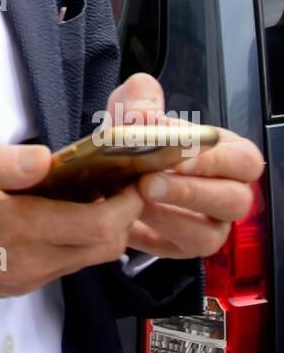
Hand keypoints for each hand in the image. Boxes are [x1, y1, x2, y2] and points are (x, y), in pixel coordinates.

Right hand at [0, 141, 144, 322]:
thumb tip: (46, 157)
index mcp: (21, 231)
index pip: (101, 225)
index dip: (129, 203)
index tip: (139, 175)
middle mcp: (31, 263)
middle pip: (104, 247)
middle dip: (124, 215)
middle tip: (123, 180)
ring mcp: (22, 278)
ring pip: (84, 259)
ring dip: (100, 229)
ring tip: (94, 191)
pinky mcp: (11, 285)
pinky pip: (60, 266)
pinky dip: (74, 241)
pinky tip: (58, 213)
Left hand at [105, 74, 264, 259]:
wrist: (109, 167)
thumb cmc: (137, 136)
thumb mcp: (134, 109)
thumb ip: (140, 102)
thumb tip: (144, 117)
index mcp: (229, 155)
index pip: (244, 161)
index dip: (217, 160)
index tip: (181, 156)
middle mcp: (227, 194)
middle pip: (233, 201)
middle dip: (191, 192)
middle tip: (149, 183)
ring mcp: (207, 225)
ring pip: (206, 234)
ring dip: (168, 218)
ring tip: (133, 201)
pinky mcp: (179, 246)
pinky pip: (172, 250)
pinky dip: (147, 236)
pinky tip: (124, 220)